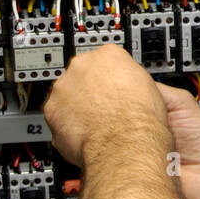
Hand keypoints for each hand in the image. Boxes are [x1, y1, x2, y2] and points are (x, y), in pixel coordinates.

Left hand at [44, 43, 169, 167]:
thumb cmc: (140, 119)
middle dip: (89, 89)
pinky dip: (66, 124)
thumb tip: (125, 85)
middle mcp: (83, 65)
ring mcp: (64, 86)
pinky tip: (83, 133)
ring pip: (66, 94)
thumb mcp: (147, 86)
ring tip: (94, 123)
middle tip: (103, 107)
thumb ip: (127, 80)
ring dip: (76, 106)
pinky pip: (57, 115)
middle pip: (82, 74)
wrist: (125, 143)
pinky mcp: (51, 108)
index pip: (104, 58)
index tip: (111, 85)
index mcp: (109, 55)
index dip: (108, 76)